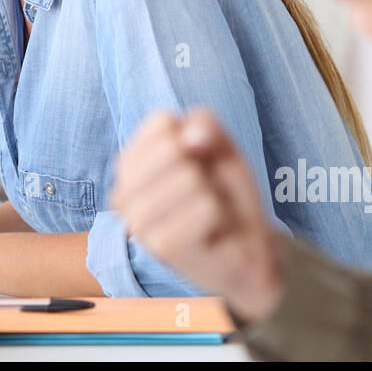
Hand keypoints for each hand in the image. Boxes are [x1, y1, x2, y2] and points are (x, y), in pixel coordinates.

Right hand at [110, 108, 284, 321]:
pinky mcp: (163, 247)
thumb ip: (204, 124)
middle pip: (173, 147)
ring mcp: (139, 223)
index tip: (201, 163)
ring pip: (190, 177)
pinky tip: (214, 232)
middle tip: (209, 192)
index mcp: (128, 166)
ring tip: (211, 213)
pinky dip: (221, 214)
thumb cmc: (226, 194)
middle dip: (205, 166)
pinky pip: (207, 205)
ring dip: (214, 192)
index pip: (162, 122)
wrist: (248, 248)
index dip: (197, 137)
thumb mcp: (220, 146)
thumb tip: (189, 137)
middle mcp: (122, 194)